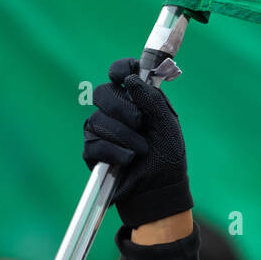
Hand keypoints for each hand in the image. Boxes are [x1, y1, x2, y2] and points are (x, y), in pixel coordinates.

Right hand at [83, 57, 192, 228]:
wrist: (160, 190)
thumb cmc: (167, 158)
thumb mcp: (167, 125)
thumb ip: (153, 100)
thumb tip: (132, 80)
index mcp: (135, 100)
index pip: (120, 73)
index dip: (120, 69)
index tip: (124, 76)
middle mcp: (115, 112)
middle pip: (103, 92)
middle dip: (122, 107)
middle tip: (140, 123)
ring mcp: (101, 131)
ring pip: (98, 119)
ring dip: (124, 136)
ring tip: (141, 151)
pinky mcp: (93, 153)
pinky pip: (95, 144)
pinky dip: (115, 153)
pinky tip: (128, 161)